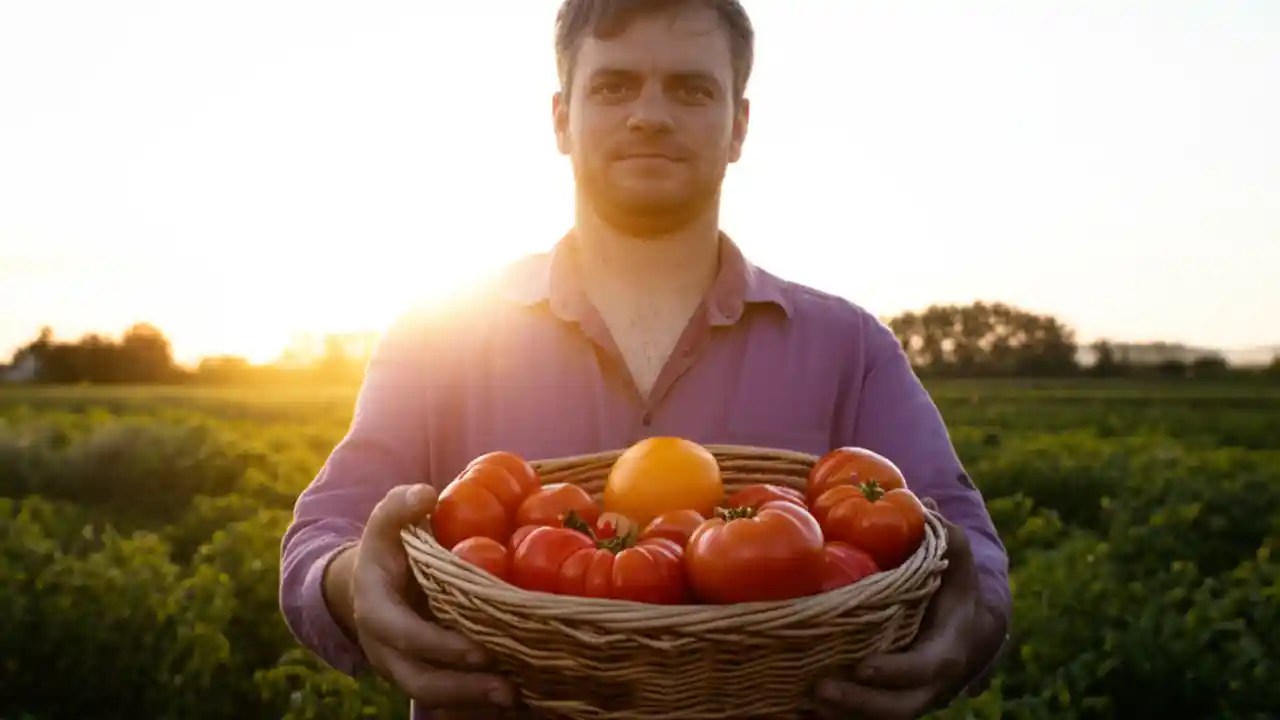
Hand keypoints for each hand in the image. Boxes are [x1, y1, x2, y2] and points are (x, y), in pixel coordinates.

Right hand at [347, 483, 518, 713]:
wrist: (369, 585)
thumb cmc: (388, 548)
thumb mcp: (387, 522)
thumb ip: (400, 505)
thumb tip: (426, 494)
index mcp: (377, 612)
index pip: (404, 636)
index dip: (439, 647)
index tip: (480, 650)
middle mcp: (386, 650)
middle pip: (421, 681)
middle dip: (464, 689)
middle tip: (509, 689)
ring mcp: (404, 668)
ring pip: (435, 698)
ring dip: (475, 702)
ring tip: (518, 699)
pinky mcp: (426, 677)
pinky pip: (449, 704)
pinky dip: (478, 707)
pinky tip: (520, 703)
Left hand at [812, 499, 991, 718]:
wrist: (970, 633)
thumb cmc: (954, 587)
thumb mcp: (957, 560)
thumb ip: (944, 535)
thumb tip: (919, 503)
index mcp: (947, 650)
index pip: (926, 669)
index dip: (895, 672)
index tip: (862, 666)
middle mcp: (930, 685)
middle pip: (900, 709)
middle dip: (860, 705)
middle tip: (818, 691)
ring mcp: (909, 698)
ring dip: (843, 716)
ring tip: (802, 704)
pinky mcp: (888, 703)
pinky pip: (864, 719)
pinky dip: (836, 719)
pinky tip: (797, 711)